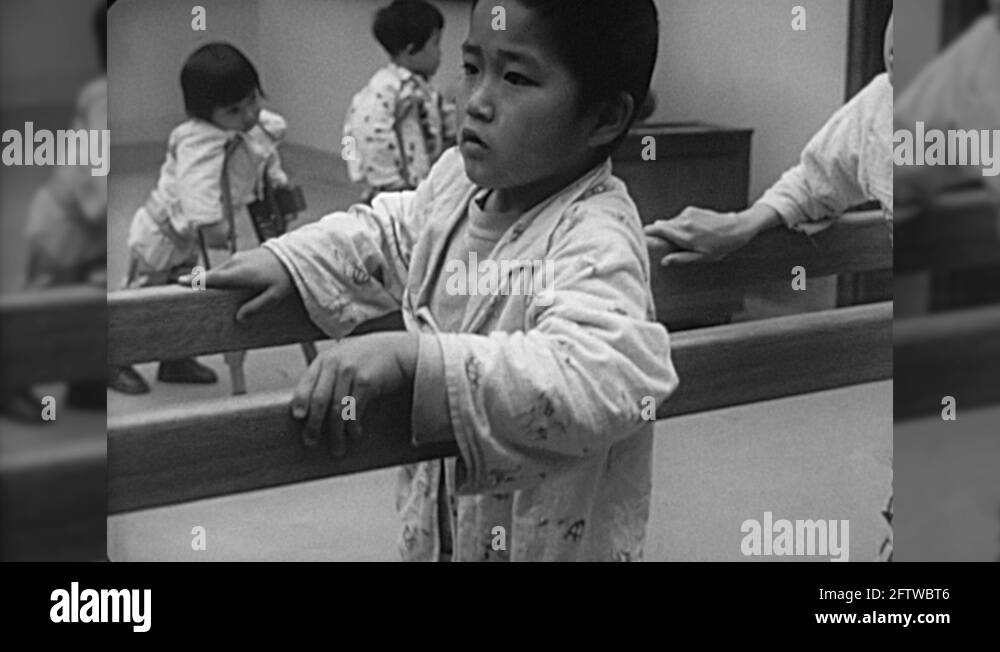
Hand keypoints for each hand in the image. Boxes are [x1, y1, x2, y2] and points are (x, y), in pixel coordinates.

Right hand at [177, 247, 292, 321]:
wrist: (296, 254)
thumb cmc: (285, 277)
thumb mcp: (275, 296)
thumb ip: (256, 307)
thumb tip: (239, 318)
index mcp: (240, 274)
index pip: (213, 278)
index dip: (195, 281)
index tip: (178, 282)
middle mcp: (235, 263)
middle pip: (212, 274)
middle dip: (198, 281)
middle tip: (182, 288)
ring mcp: (239, 257)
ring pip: (220, 270)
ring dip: (211, 279)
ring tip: (201, 290)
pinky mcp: (243, 256)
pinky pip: (226, 267)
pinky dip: (221, 275)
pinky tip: (223, 284)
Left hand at [291, 332, 418, 454]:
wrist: (397, 350)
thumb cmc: (368, 358)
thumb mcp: (343, 359)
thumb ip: (327, 376)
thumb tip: (311, 408)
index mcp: (325, 359)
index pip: (306, 383)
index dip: (300, 401)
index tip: (297, 418)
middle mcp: (335, 364)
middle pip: (319, 400)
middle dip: (314, 425)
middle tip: (310, 442)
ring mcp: (350, 372)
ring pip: (337, 409)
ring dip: (336, 433)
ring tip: (337, 448)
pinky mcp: (367, 381)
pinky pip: (354, 409)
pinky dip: (353, 426)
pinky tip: (355, 433)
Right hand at [643, 205, 778, 265]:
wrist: (738, 227)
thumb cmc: (722, 245)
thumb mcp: (702, 258)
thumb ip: (681, 259)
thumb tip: (665, 262)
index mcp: (684, 235)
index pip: (657, 230)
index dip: (646, 233)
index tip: (640, 237)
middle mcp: (683, 222)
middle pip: (661, 226)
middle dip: (660, 234)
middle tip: (665, 245)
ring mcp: (687, 214)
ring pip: (670, 223)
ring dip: (672, 231)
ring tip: (686, 240)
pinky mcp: (691, 209)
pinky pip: (678, 219)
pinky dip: (680, 225)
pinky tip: (692, 232)